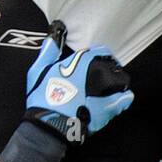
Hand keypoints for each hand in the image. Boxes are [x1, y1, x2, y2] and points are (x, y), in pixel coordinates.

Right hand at [24, 22, 131, 144]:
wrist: (50, 125)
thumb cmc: (42, 99)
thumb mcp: (38, 71)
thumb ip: (48, 52)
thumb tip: (53, 37)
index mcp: (80, 63)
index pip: (99, 51)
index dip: (99, 54)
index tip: (96, 59)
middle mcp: (95, 75)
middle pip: (111, 67)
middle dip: (108, 70)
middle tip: (101, 76)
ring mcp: (104, 93)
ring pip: (119, 82)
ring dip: (115, 84)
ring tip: (110, 89)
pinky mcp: (108, 109)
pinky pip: (123, 100)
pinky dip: (122, 99)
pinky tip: (117, 100)